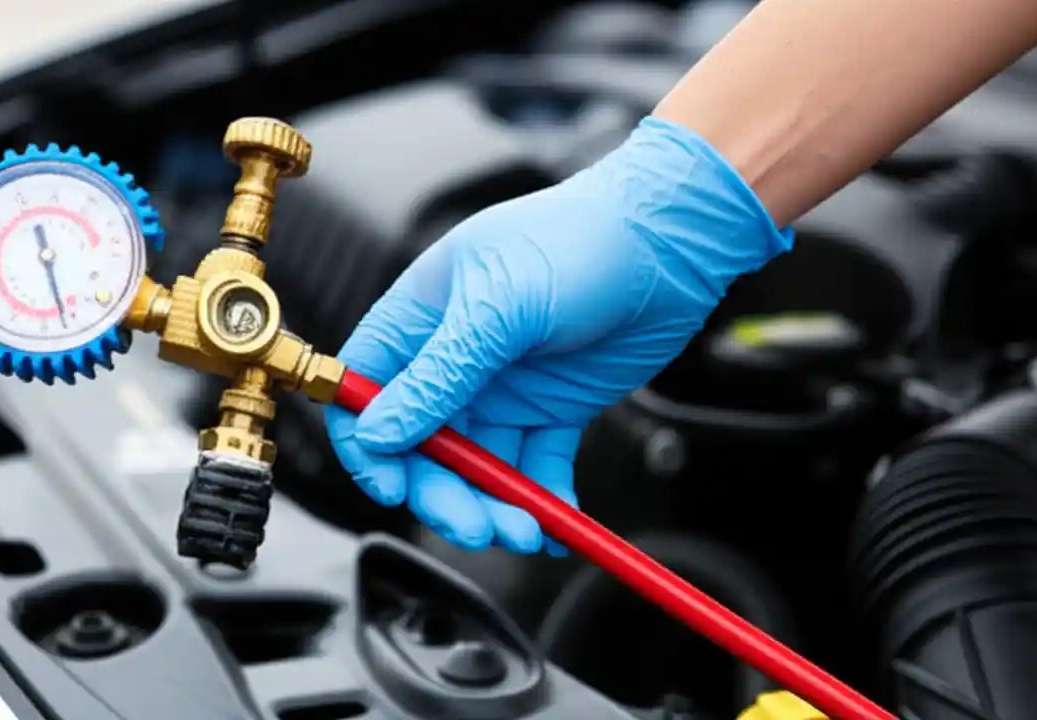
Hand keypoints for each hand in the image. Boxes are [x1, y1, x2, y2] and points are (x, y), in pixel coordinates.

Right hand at [324, 116, 792, 553]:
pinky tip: (555, 526)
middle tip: (474, 527)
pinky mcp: (551, 409)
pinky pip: (536, 468)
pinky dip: (543, 502)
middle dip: (444, 492)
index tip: (390, 487)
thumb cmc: (581, 240)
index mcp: (422, 317)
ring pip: (479, 467)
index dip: (367, 444)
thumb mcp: (500, 306)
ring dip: (496, 506)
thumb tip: (379, 431)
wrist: (671, 239)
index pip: (365, 389)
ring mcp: (503, 387)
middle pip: (422, 445)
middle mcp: (454, 357)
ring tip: (525, 531)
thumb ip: (440, 374)